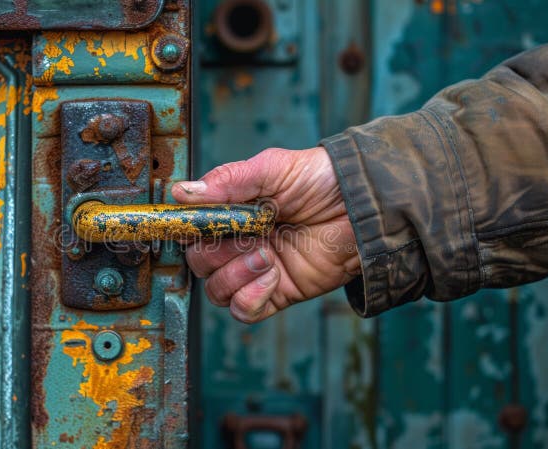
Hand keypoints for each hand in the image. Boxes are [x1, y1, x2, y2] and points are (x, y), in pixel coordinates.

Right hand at [171, 147, 359, 322]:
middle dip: (214, 252)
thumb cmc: (322, 180)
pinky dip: (251, 297)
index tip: (192, 226)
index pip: (192, 229)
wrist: (365, 208)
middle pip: (199, 262)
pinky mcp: (277, 293)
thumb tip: (182, 193)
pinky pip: (244, 311)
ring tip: (265, 256)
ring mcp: (257, 270)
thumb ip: (228, 180)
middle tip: (246, 236)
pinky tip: (272, 275)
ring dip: (233, 275)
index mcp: (233, 211)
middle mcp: (240, 242)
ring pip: (216, 290)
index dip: (187, 230)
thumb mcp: (273, 168)